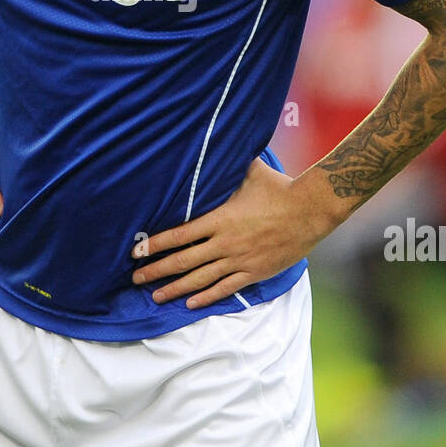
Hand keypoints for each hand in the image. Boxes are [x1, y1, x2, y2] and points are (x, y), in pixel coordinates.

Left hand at [130, 157, 342, 308]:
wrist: (310, 211)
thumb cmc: (279, 188)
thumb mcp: (250, 171)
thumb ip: (229, 165)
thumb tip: (216, 142)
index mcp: (219, 219)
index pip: (178, 235)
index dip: (155, 245)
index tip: (137, 252)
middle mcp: (224, 243)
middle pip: (183, 261)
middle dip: (156, 271)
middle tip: (135, 279)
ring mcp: (239, 260)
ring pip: (200, 279)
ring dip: (175, 288)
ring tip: (156, 296)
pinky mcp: (254, 272)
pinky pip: (226, 288)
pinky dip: (206, 296)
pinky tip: (191, 303)